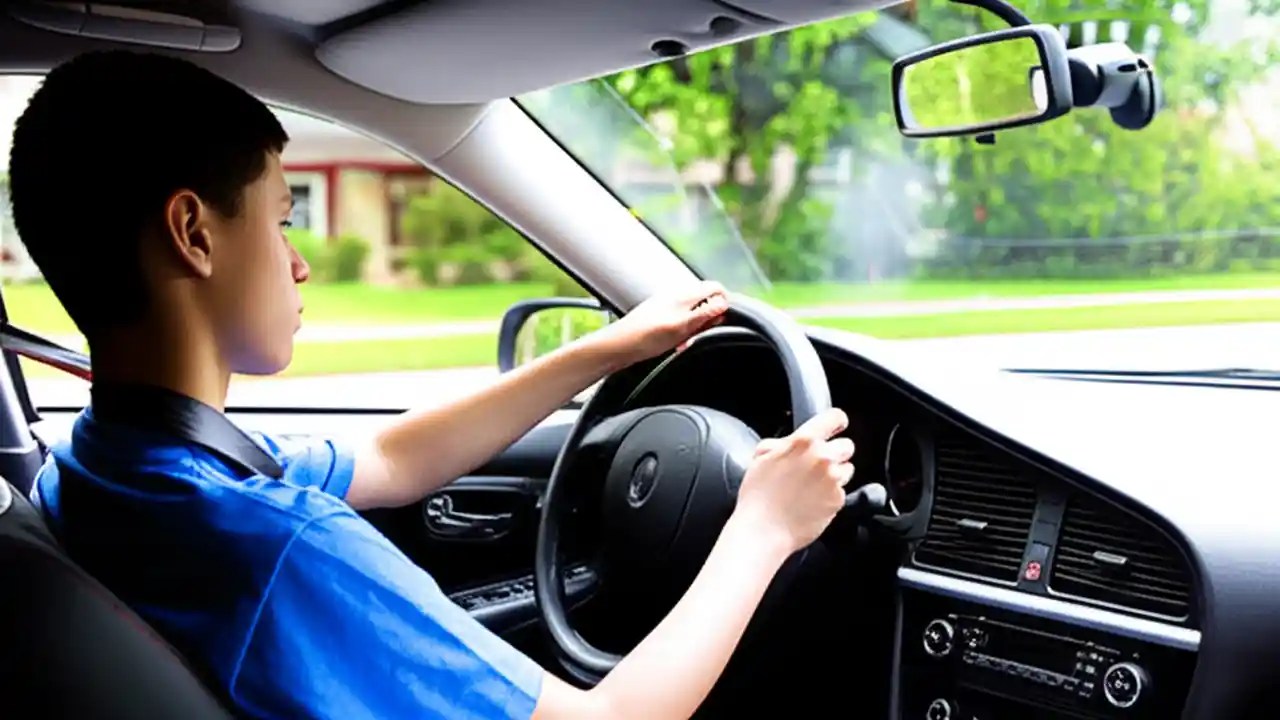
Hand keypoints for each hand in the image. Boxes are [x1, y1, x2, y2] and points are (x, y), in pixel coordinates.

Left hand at [592, 281, 729, 367]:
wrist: (618, 346)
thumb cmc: (646, 337)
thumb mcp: (682, 326)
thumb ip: (704, 314)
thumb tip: (725, 303)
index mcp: (684, 294)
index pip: (715, 287)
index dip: (725, 303)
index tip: (723, 320)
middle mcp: (677, 296)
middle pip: (706, 301)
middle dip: (709, 319)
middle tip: (701, 334)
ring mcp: (668, 305)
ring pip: (694, 314)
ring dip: (696, 328)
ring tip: (686, 341)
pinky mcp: (660, 316)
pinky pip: (681, 322)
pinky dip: (684, 333)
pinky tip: (676, 344)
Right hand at [732, 408, 854, 553]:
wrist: (763, 531)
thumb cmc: (758, 496)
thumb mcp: (761, 458)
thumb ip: (781, 443)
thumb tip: (789, 442)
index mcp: (803, 441)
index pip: (835, 417)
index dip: (836, 422)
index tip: (835, 427)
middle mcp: (823, 457)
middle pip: (847, 445)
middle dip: (835, 453)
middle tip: (817, 464)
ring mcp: (833, 479)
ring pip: (847, 469)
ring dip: (834, 474)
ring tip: (812, 486)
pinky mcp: (838, 500)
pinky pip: (841, 491)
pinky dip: (830, 495)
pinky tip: (812, 501)